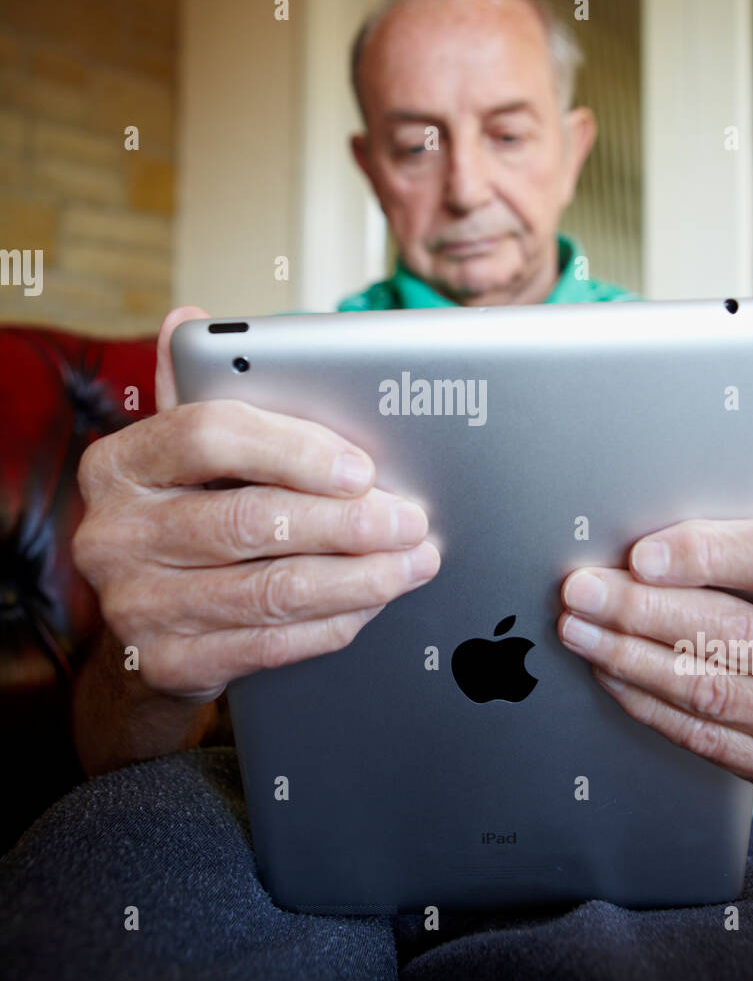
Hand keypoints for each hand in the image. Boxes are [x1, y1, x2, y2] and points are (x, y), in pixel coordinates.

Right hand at [72, 306, 439, 701]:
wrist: (141, 634)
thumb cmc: (182, 520)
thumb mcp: (181, 456)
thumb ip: (197, 391)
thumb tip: (188, 316)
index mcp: (119, 463)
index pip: (207, 435)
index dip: (293, 449)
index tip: (362, 465)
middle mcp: (113, 533)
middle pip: (249, 519)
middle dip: (346, 521)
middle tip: (410, 518)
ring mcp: (135, 604)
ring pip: (269, 588)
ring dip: (356, 577)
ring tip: (411, 563)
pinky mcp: (165, 663)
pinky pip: (268, 644)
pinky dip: (331, 623)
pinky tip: (371, 604)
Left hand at [558, 465, 752, 798]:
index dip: (706, 555)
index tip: (640, 554)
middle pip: (732, 630)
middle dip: (641, 608)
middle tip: (580, 590)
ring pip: (708, 688)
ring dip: (629, 657)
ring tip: (579, 630)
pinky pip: (704, 736)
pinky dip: (647, 703)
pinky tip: (610, 674)